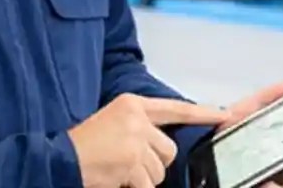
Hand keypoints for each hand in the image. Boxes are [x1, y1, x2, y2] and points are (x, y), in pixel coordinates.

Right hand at [68, 94, 228, 187]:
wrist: (57, 159)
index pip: (175, 109)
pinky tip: (115, 181)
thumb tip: (164, 149)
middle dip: (154, 165)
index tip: (225, 116)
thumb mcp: (112, 123)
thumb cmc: (83, 147)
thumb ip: (139, 129)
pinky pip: (146, 185)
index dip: (202, 114)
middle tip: (129, 168)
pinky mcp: (131, 161)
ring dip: (141, 179)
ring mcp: (135, 140)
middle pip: (168, 150)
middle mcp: (137, 118)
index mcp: (132, 104)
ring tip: (117, 173)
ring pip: (158, 170)